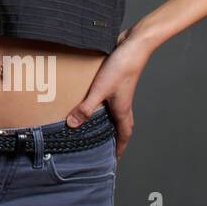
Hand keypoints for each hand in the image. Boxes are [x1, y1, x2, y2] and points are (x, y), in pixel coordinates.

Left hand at [62, 32, 152, 159]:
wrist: (133, 46)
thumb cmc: (120, 69)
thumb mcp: (99, 90)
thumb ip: (86, 108)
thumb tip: (72, 125)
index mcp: (122, 110)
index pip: (123, 135)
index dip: (119, 148)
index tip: (114, 159)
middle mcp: (123, 104)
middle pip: (120, 126)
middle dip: (113, 138)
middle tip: (102, 146)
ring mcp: (120, 92)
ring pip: (114, 112)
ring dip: (106, 120)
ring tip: (92, 126)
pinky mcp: (114, 81)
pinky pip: (108, 99)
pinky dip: (101, 105)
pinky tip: (88, 100)